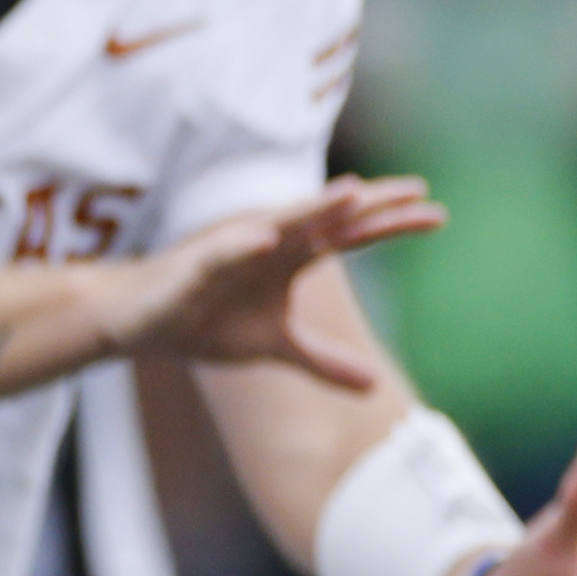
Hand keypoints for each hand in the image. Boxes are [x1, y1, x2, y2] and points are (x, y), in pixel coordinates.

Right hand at [92, 178, 439, 387]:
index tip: (439, 216)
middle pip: (330, 218)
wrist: (136, 320)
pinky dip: (243, 245)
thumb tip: (374, 386)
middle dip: (371, 204)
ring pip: (283, 223)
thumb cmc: (202, 321)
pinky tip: (267, 240)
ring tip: (354, 193)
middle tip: (418, 190)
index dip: (393, 225)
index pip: (352, 234)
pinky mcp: (196, 265)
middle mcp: (270, 242)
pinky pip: (222, 252)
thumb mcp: (274, 346)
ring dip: (317, 208)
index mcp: (292, 257)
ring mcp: (234, 248)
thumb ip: (322, 359)